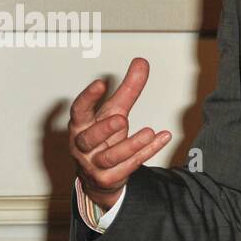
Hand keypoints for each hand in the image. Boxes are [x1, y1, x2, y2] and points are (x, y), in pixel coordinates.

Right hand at [69, 57, 171, 210]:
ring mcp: (94, 164)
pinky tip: (161, 138)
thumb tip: (141, 62)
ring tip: (148, 132)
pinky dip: (146, 153)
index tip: (99, 84)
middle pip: (88, 138)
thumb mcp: (115, 111)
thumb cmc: (104, 137)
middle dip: (104, 129)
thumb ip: (128, 88)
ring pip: (110, 157)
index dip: (87, 98)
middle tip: (121, 118)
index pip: (79, 111)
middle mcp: (82, 146)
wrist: (98, 176)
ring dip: (130, 145)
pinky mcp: (108, 178)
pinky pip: (128, 166)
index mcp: (80, 125)